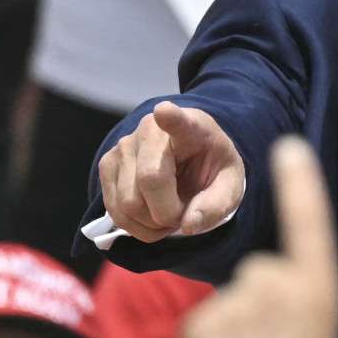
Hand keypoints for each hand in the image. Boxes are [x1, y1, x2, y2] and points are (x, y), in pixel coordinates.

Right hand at [97, 104, 245, 243]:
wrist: (190, 161)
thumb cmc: (210, 169)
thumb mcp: (230, 188)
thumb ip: (216, 205)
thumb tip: (189, 224)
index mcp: (191, 128)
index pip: (178, 120)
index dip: (171, 118)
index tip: (165, 112)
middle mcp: (150, 130)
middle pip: (149, 181)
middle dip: (167, 214)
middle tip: (182, 214)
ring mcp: (123, 146)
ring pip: (128, 203)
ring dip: (151, 224)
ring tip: (167, 214)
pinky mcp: (107, 165)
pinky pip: (114, 210)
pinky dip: (135, 226)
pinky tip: (150, 217)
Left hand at [180, 138, 337, 337]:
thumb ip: (298, 308)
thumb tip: (264, 289)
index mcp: (320, 294)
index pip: (308, 224)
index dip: (298, 184)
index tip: (287, 148)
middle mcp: (277, 287)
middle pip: (259, 273)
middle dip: (260, 305)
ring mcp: (235, 303)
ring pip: (230, 301)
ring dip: (234, 330)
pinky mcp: (199, 323)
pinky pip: (205, 323)